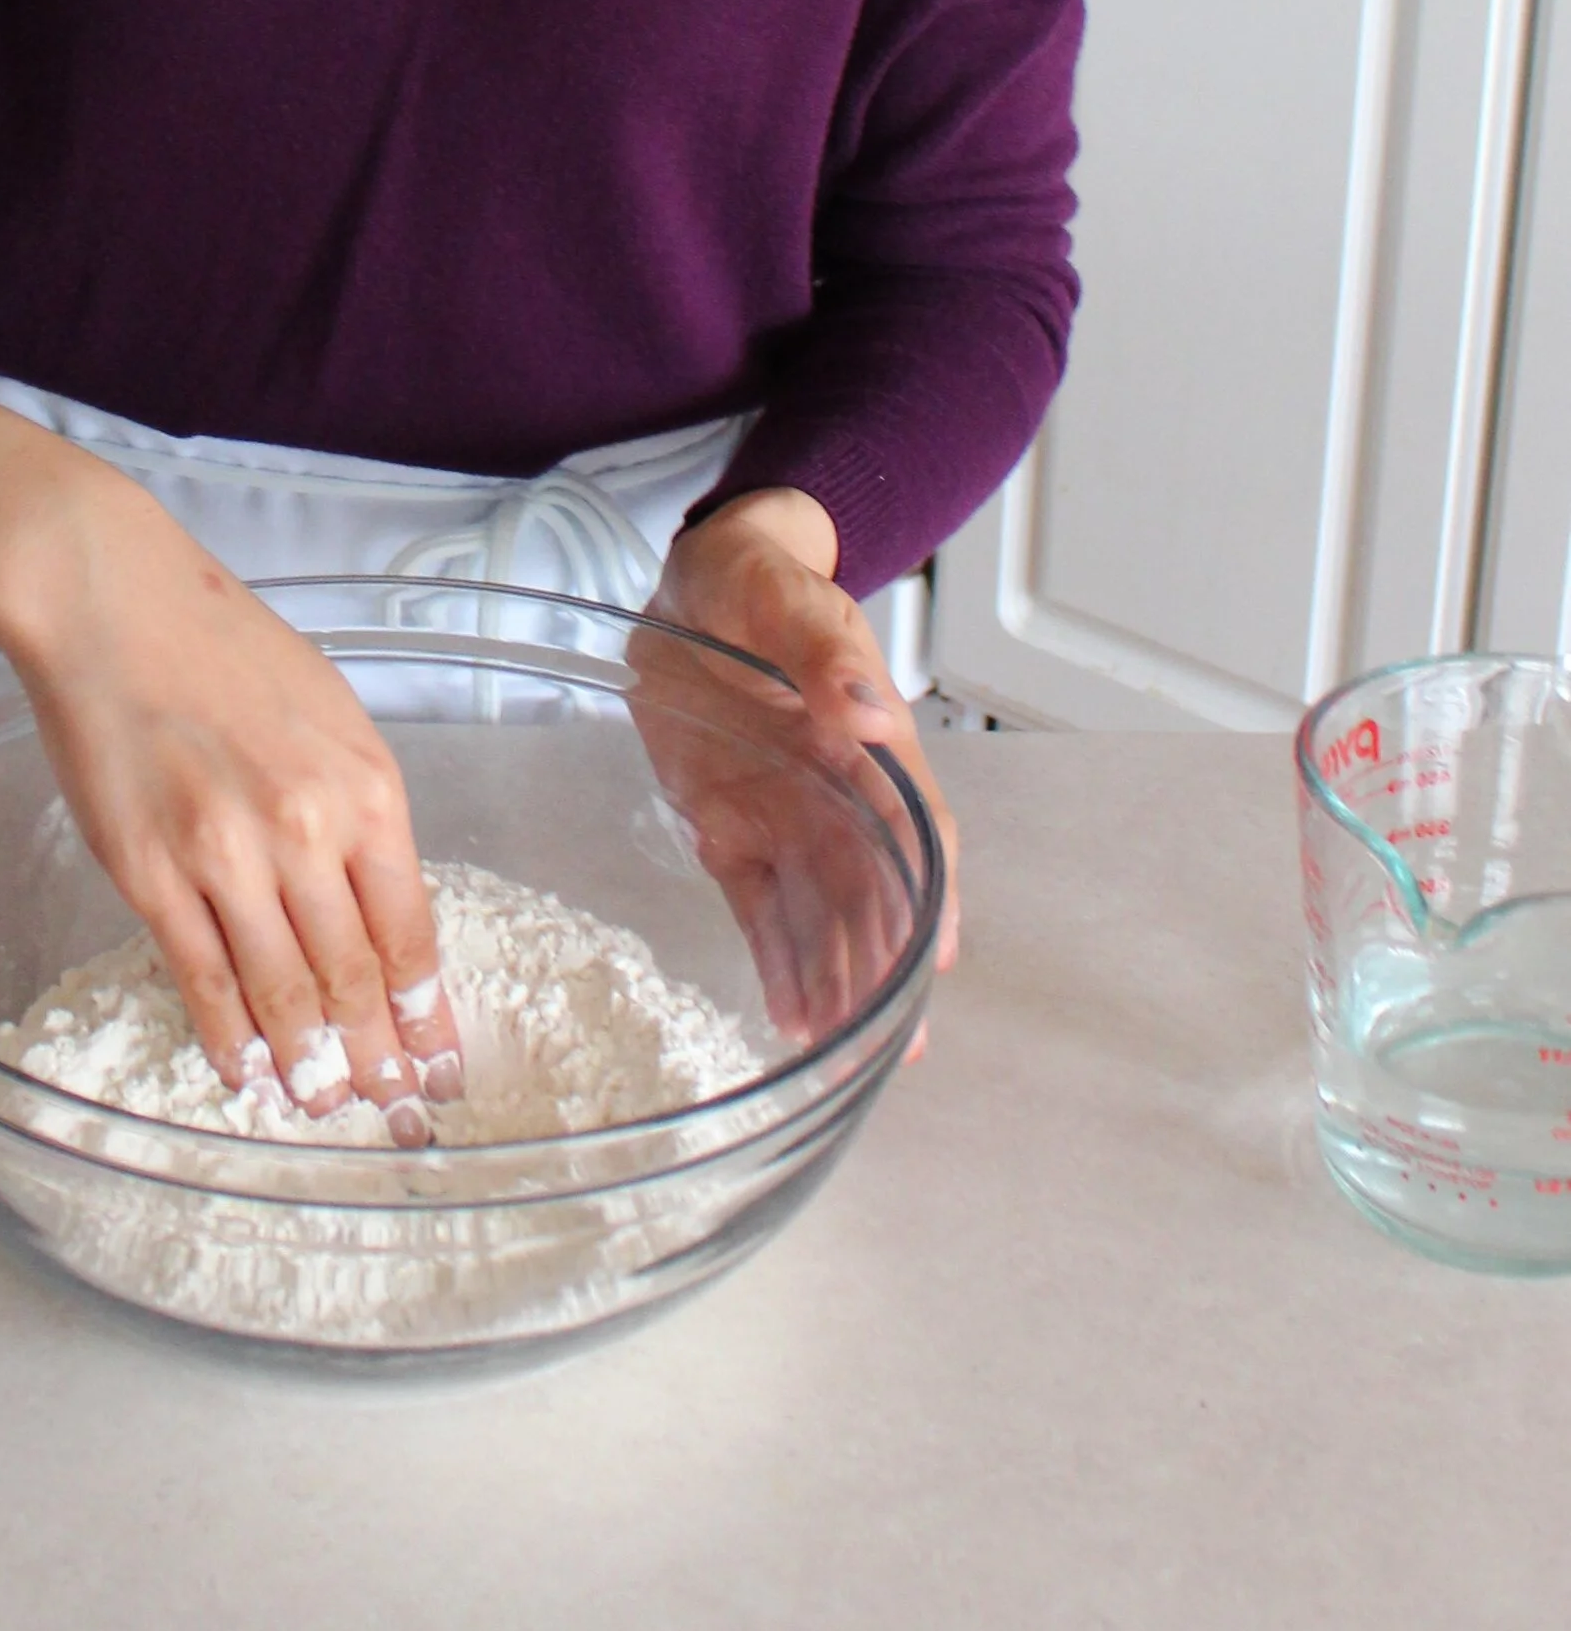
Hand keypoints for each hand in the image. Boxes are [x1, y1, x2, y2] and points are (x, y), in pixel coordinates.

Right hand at [0, 391, 463, 1134]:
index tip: (442, 1064)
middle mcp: (306, 831)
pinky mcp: (149, 874)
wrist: (114, 603)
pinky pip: (202, 978)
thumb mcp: (329, 715)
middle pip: (354, 976)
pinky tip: (247, 1073)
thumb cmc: (225, 645)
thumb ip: (355, 808)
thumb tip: (372, 903)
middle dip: (380, 1058)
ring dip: (309, 1064)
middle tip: (398, 1113)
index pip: (411, 931)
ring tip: (326, 1108)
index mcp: (366, 787)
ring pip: (282, 991)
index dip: (428, 1013)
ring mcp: (225, 858)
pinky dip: (229, 1037)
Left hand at [635, 487, 958, 1050]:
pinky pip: (757, 907)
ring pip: (820, 915)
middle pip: (872, 891)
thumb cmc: (755, 580)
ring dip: (834, 979)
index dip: (929, 893)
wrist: (693, 579)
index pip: (913, 826)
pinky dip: (775, 961)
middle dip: (882, 964)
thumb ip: (825, 654)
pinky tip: (789, 1016)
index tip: (936, 955)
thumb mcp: (785, 598)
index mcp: (867, 742)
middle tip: (885, 1042)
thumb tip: (866, 715)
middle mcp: (836, 792)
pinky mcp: (728, 829)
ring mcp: (782, 816)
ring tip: (839, 1051)